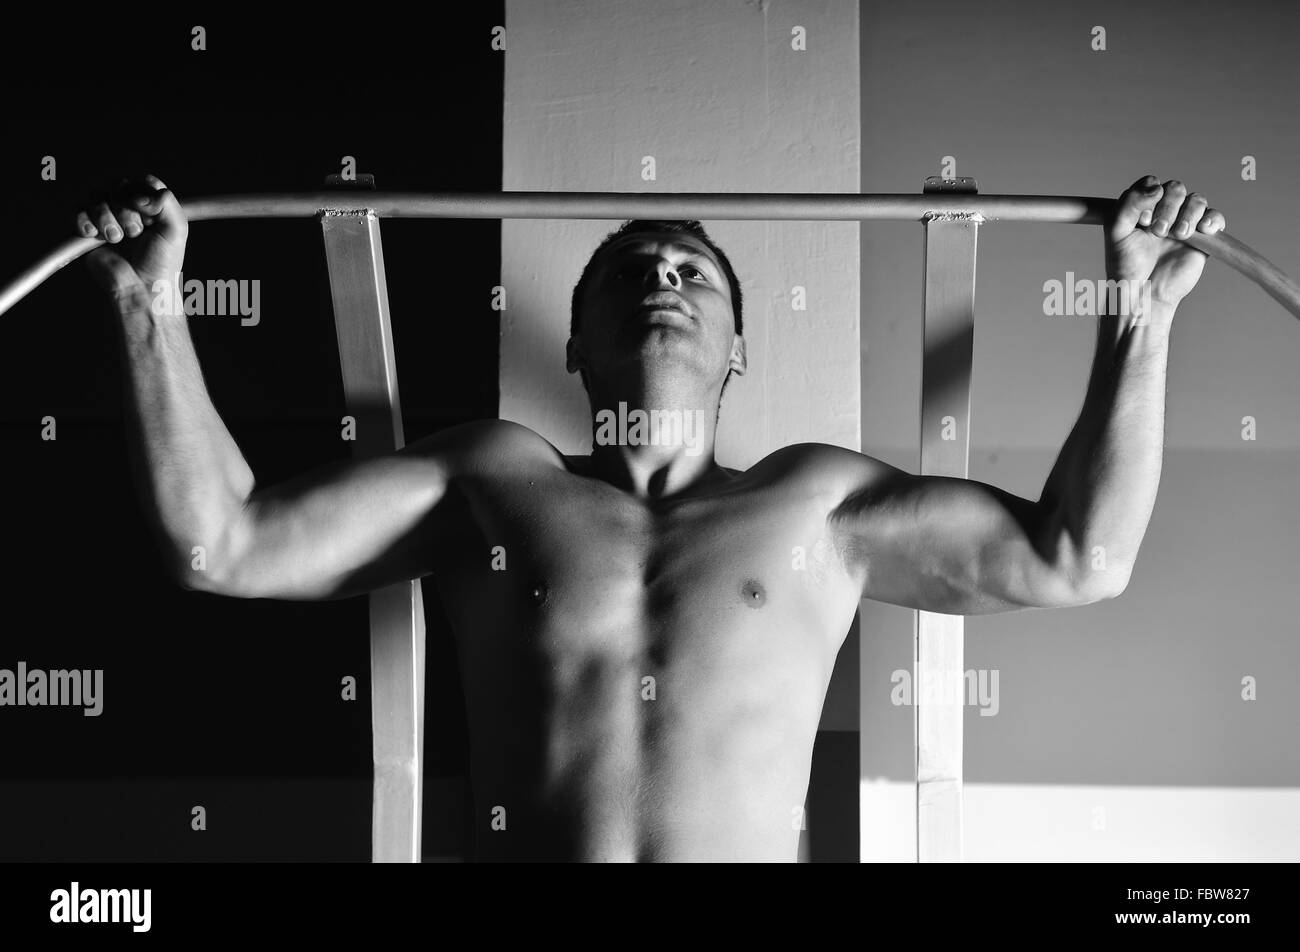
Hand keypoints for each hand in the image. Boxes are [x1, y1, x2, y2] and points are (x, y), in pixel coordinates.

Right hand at [77, 174, 187, 306]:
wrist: (141, 288)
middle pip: (116, 185)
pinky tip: (94, 235)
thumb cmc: (162, 262)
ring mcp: (107, 217)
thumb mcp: (176, 230)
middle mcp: (127, 207)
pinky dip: (84, 221)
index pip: (140, 181)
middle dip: (125, 209)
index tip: (148, 216)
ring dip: (106, 217)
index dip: (141, 194)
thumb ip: (167, 203)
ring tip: (117, 238)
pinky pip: (77, 211)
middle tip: (135, 232)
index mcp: (149, 204)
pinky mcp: (88, 230)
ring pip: (95, 196)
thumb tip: (142, 190)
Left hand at [1105, 174, 1225, 308]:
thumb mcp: (1116, 231)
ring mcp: (1184, 223)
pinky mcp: (1202, 238)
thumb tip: (1157, 186)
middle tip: (1158, 231)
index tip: (1142, 219)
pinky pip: (1215, 217)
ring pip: (1196, 199)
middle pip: (1176, 188)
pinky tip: (1202, 230)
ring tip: (1178, 235)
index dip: (1150, 195)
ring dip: (1188, 214)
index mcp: (1142, 208)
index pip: (1152, 183)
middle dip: (1168, 206)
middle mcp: (1164, 213)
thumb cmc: (1126, 265)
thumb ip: (1129, 204)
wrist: (1144, 293)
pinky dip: (1211, 219)